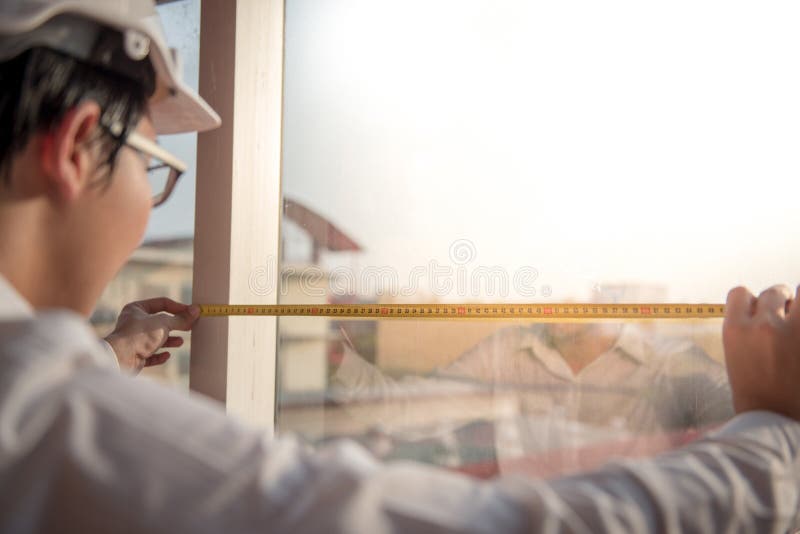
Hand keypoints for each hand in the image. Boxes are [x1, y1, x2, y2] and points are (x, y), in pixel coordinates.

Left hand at [104, 298, 200, 373]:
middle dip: (175, 325)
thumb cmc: (138, 335)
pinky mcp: (135, 355)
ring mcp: (134, 340)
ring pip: (156, 338)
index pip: (162, 303)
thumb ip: (180, 318)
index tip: (192, 312)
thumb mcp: (164, 323)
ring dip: (169, 341)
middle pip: (160, 321)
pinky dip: (160, 355)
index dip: (178, 307)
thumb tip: (195, 311)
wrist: (121, 358)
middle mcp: (134, 323)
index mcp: (136, 309)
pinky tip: (167, 355)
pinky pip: (150, 354)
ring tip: (180, 342)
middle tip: (189, 327)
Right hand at [723, 284, 799, 420]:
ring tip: (799, 324)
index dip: (751, 303)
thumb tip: (763, 312)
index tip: (759, 314)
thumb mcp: (736, 358)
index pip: (740, 293)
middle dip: (781, 303)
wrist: (777, 424)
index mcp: (735, 330)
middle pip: (773, 292)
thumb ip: (747, 332)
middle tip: (787, 322)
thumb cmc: (756, 397)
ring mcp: (791, 330)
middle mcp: (762, 325)